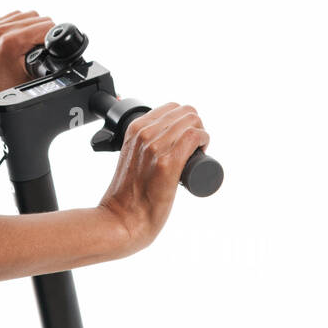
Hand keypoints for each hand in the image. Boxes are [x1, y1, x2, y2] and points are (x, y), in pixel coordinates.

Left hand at [0, 10, 55, 118]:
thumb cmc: (5, 88)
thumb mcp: (33, 75)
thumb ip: (48, 59)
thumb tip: (62, 50)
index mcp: (11, 40)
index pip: (45, 26)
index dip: (53, 37)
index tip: (52, 48)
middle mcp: (1, 30)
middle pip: (38, 18)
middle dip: (44, 32)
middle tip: (42, 49)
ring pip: (28, 14)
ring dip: (34, 27)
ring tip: (31, 44)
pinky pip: (15, 16)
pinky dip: (22, 25)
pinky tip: (21, 39)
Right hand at [98, 102, 210, 252]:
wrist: (122, 219)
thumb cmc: (128, 195)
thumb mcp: (130, 157)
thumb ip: (140, 146)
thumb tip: (158, 144)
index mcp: (134, 129)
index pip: (171, 108)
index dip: (184, 120)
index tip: (186, 138)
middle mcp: (144, 134)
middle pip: (185, 112)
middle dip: (196, 125)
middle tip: (194, 147)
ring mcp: (156, 147)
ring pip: (192, 121)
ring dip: (202, 133)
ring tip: (197, 153)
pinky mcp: (168, 163)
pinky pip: (194, 136)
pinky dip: (204, 139)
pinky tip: (202, 151)